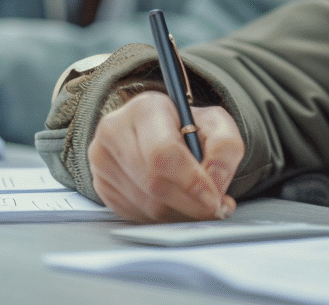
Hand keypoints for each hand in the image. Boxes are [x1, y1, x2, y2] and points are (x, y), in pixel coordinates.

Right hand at [88, 90, 244, 221]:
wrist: (159, 131)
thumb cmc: (187, 127)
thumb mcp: (216, 124)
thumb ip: (226, 148)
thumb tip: (215, 183)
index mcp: (144, 109)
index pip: (163, 153)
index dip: (191, 181)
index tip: (214, 198)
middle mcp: (115, 132)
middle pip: (154, 184)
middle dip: (191, 204)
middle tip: (214, 207)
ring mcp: (103, 161)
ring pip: (146, 205)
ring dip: (180, 214)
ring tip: (198, 204)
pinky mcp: (102, 186)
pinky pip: (136, 215)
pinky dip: (164, 218)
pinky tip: (176, 204)